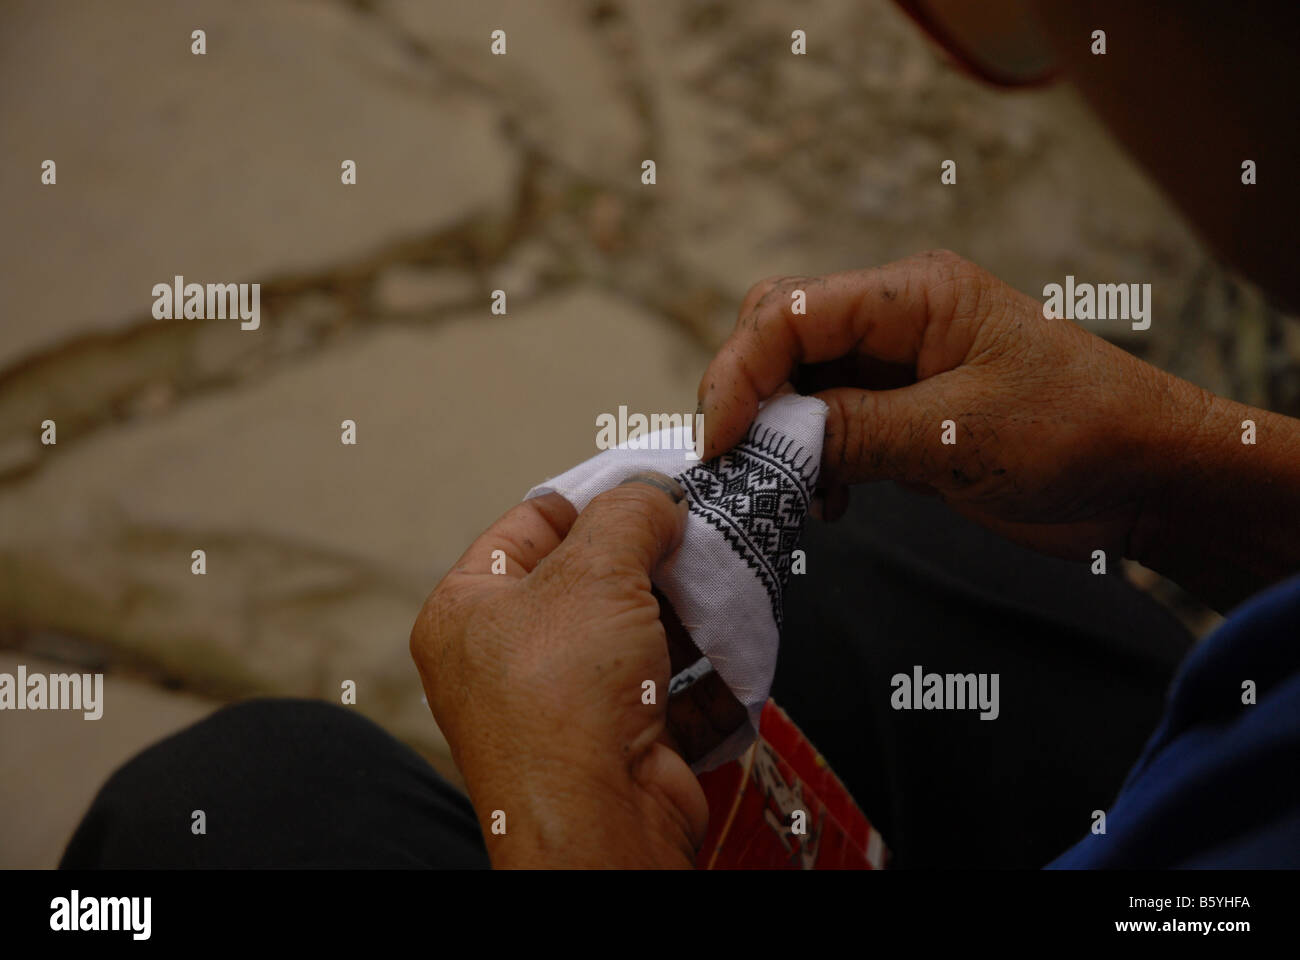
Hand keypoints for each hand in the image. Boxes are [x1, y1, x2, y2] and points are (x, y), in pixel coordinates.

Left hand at [409, 474, 707, 867]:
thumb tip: (655, 494)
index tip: (647, 482)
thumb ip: (628, 516)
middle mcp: (506, 659)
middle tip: (697, 524)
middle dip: (649, 555)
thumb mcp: (594, 574)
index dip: (591, 498)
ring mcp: (563, 704)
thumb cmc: (564, 702)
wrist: (601, 827)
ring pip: (634, 631)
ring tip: (726, 574)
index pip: (529, 525)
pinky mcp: (617, 740)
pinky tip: (733, 634)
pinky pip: (664, 684)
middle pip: (588, 579)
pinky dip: (702, 663)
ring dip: (683, 606)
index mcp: (467, 611)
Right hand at [698, 250, 1299, 610]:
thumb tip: (768, 444)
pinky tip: (829, 504)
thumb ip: (856, 432)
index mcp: (912, 295)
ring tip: (792, 491)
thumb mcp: (960, 434)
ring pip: (796, 385)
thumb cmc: (1079, 433)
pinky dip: (810, 463)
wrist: (1149, 479)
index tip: (722, 441)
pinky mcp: (900, 417)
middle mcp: (894, 322)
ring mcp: (896, 370)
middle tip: (740, 461)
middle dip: (748, 395)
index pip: (790, 312)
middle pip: (779, 335)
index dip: (740, 371)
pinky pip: (826, 428)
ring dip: (779, 436)